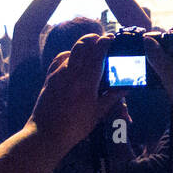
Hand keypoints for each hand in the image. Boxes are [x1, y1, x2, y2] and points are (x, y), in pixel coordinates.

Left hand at [28, 33, 118, 149]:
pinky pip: (60, 58)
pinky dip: (69, 55)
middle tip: (102, 41)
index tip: (112, 38)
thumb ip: (112, 97)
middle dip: (94, 38)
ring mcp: (58, 73)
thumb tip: (126, 87)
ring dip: (83, 46)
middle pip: (83, 44)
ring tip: (90, 51)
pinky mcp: (49, 77)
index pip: (98, 51)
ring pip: (72, 50)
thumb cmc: (75, 126)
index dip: (106, 41)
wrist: (46, 134)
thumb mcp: (98, 113)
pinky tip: (73, 62)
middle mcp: (72, 72)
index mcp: (87, 80)